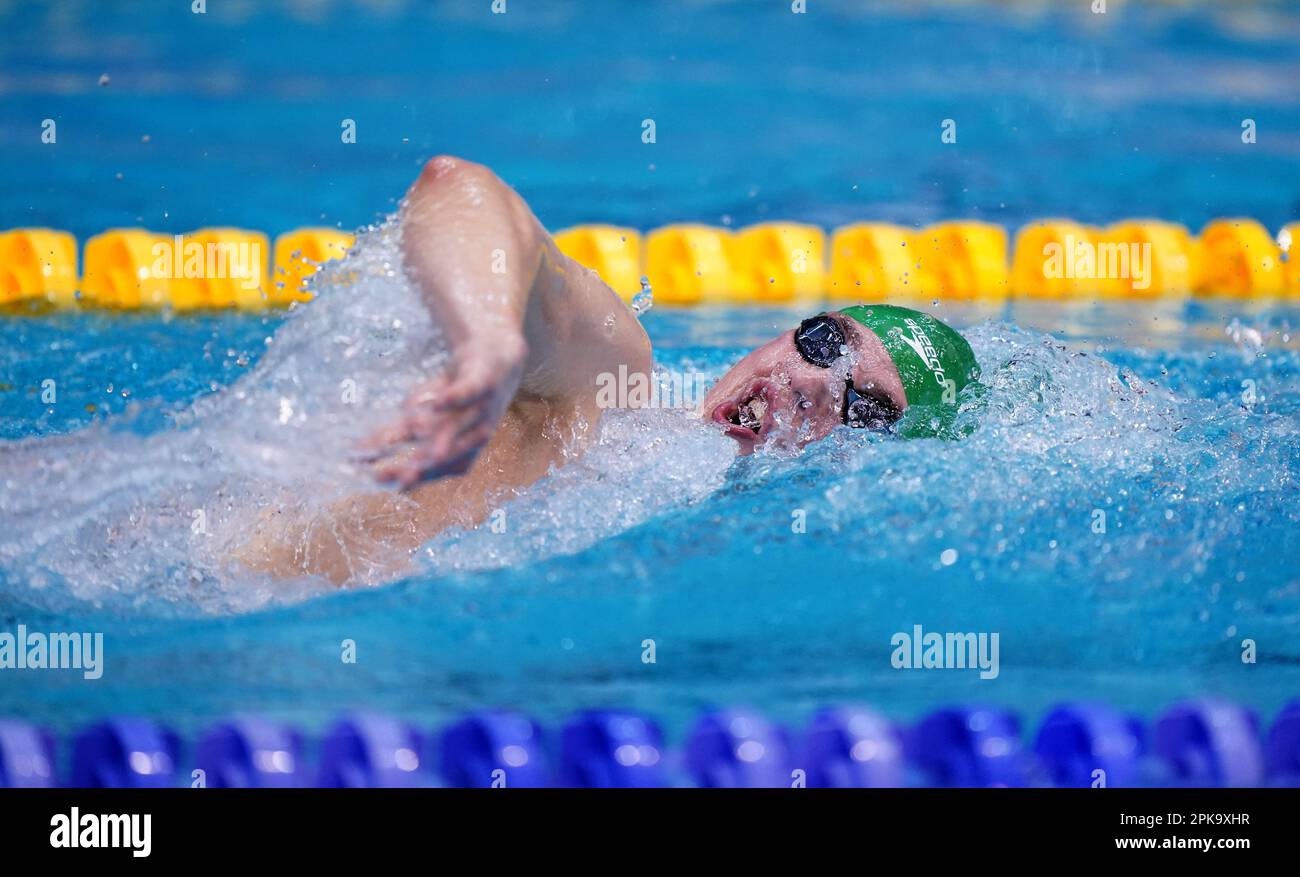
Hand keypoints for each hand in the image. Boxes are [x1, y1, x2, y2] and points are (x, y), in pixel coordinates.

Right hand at [359, 335, 525, 488]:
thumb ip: (396, 432)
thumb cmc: (457, 395)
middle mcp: (473, 436)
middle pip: (443, 454)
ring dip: (440, 439)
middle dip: (419, 465)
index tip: (376, 479)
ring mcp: (481, 410)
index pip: (430, 467)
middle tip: (390, 473)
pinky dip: (454, 398)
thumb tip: (356, 451)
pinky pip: (469, 392)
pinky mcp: (484, 382)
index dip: (405, 473)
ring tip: (423, 454)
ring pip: (455, 426)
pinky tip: (437, 403)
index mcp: (461, 450)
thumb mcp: (426, 414)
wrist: (499, 357)